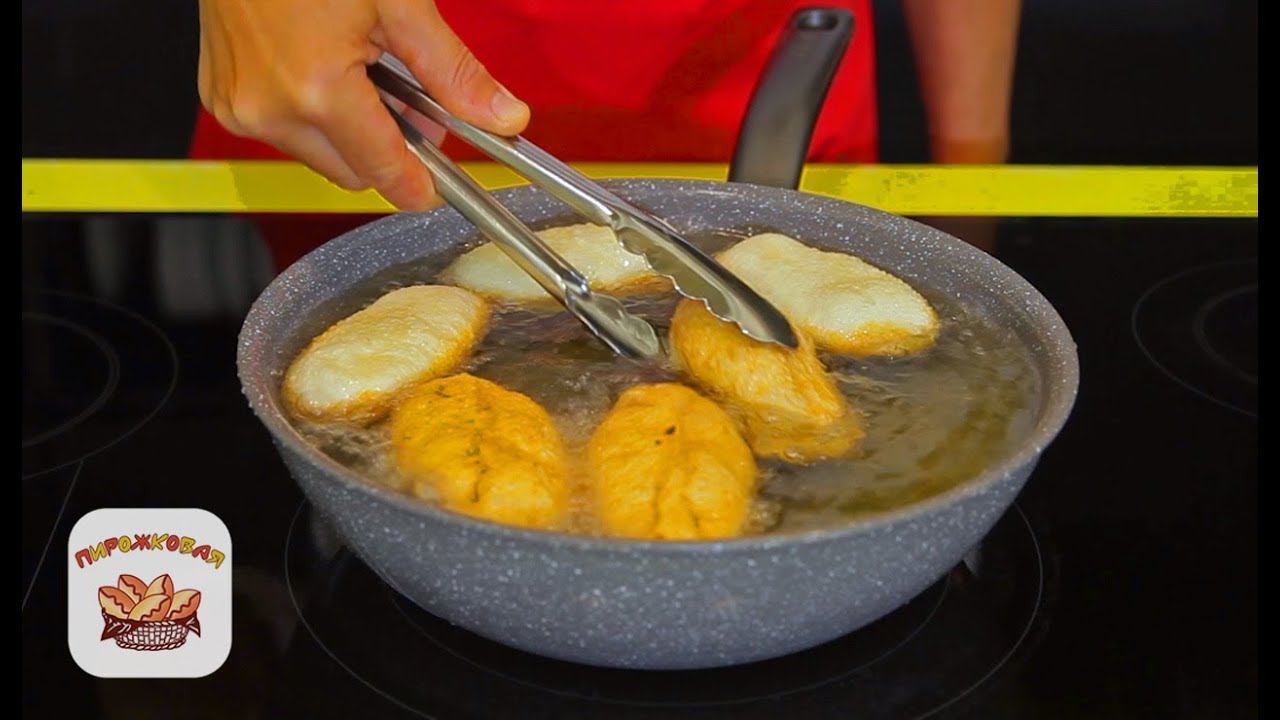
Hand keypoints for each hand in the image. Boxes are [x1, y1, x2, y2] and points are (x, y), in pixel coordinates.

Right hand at [197, 0, 529, 209]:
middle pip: (351, 172)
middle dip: (389, 152)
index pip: (384, 172)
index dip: (420, 185)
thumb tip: (503, 116)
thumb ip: (452, 70)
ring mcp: (238, 104)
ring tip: (368, 72)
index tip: (441, 185)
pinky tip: (327, 68)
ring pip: (318, 154)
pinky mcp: (220, 95)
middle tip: (417, 107)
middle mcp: (269, 108)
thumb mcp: (398, 2)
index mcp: (317, 90)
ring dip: (350, 131)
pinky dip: (311, 113)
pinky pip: (281, 129)